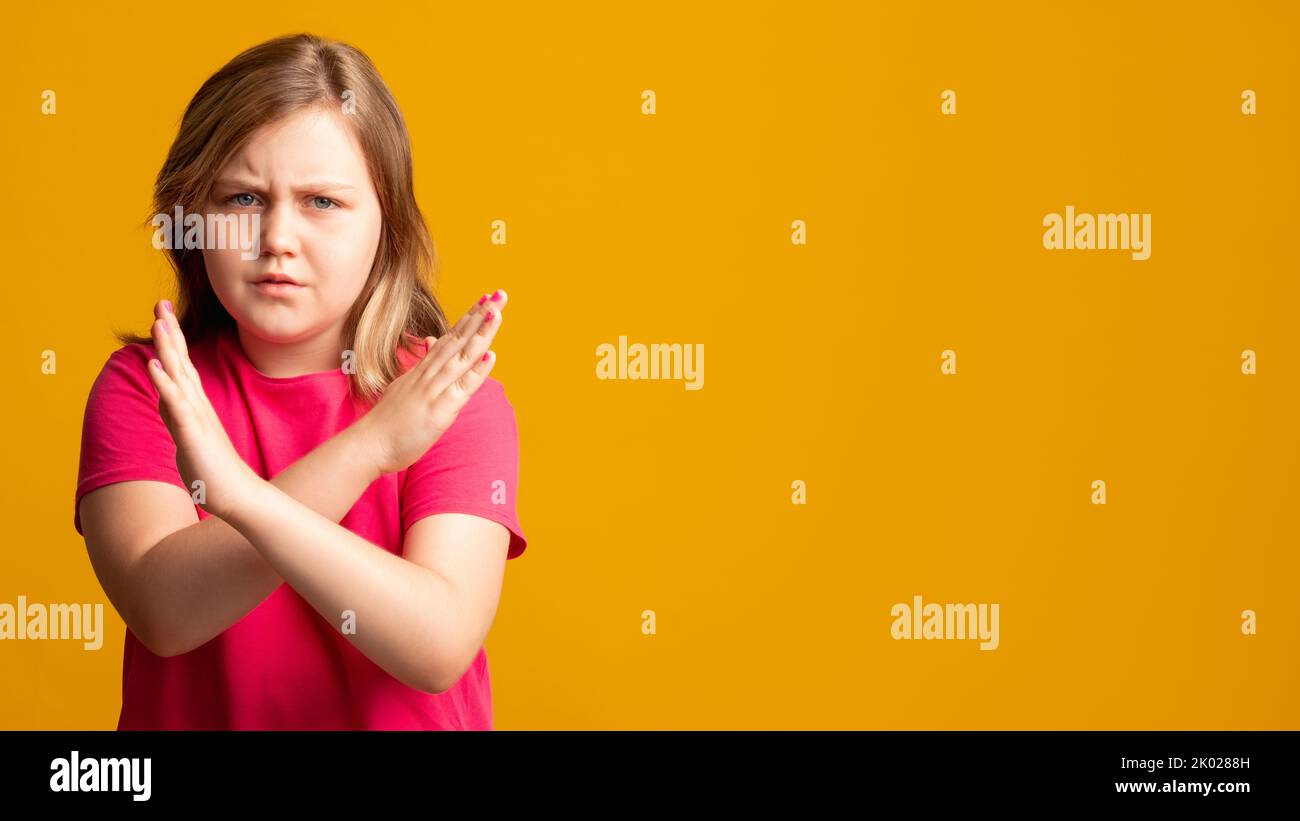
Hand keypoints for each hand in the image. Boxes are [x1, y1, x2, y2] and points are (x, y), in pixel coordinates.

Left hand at [146, 299, 259, 518]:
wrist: (241, 497)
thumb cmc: (217, 472)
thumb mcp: (191, 438)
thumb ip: (178, 416)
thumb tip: (167, 401)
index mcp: (197, 407)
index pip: (182, 368)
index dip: (173, 341)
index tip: (163, 316)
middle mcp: (198, 407)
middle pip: (181, 364)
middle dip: (170, 334)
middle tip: (160, 305)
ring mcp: (197, 419)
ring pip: (180, 378)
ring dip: (168, 349)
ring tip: (158, 323)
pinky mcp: (195, 435)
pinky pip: (178, 406)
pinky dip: (165, 384)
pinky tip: (155, 367)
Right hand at [353, 289, 507, 475]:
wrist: (368, 444)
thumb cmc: (387, 422)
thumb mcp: (404, 387)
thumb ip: (420, 366)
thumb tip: (430, 343)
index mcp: (423, 370)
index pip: (450, 338)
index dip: (468, 318)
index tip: (484, 300)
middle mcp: (430, 374)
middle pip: (459, 339)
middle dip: (480, 316)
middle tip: (500, 294)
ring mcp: (434, 389)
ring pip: (462, 356)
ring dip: (480, 334)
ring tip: (496, 312)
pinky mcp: (440, 409)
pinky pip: (462, 387)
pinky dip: (476, 371)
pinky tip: (490, 355)